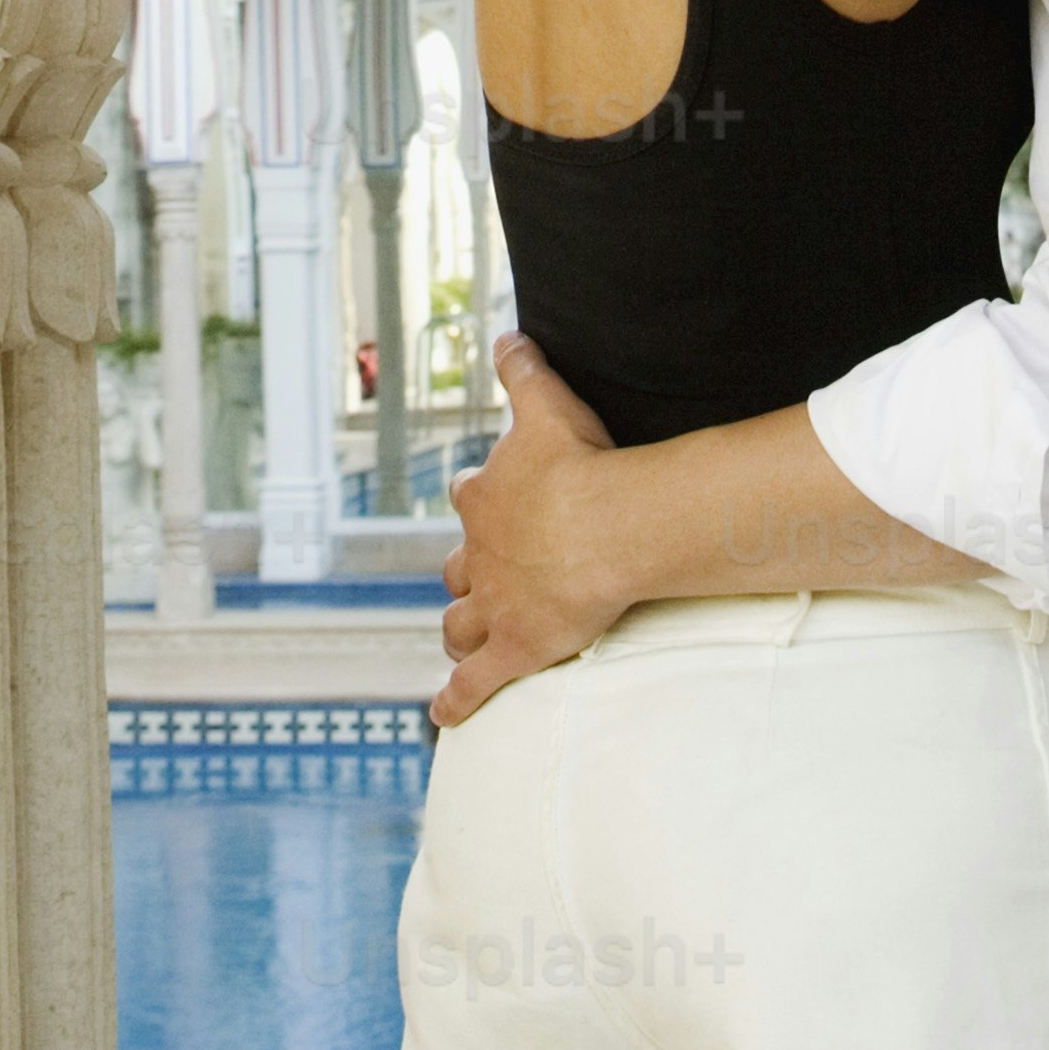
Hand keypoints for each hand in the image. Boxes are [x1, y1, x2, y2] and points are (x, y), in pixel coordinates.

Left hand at [429, 338, 627, 731]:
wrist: (607, 526)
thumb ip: (521, 368)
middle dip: (468, 572)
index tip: (486, 503)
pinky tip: (442, 716)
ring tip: (464, 637)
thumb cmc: (580, 462)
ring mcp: (493, 607)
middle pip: (458, 568)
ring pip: (459, 623)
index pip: (470, 498)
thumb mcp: (545, 401)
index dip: (478, 502)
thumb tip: (505, 333)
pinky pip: (472, 685)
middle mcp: (478, 555)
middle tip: (484, 576)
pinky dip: (454, 701)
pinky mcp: (512, 650)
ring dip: (461, 628)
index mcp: (484, 498)